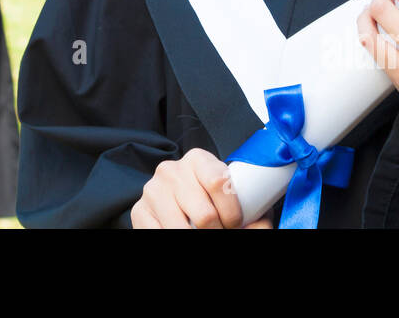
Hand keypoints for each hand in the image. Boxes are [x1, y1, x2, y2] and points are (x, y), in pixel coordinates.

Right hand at [131, 148, 273, 228]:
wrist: (177, 199)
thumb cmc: (209, 198)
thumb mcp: (230, 198)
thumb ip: (252, 211)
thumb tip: (260, 225)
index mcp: (198, 159)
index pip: (220, 182)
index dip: (233, 212)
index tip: (236, 223)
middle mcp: (171, 170)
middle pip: (204, 214)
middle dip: (217, 231)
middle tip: (220, 231)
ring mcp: (153, 190)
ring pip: (182, 229)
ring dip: (197, 236)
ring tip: (203, 233)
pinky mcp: (139, 211)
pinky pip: (160, 234)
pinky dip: (175, 238)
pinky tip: (184, 233)